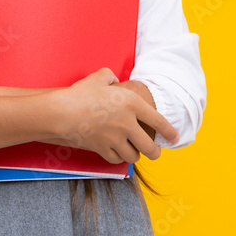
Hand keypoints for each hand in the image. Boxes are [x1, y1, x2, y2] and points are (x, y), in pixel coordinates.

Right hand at [46, 68, 177, 163]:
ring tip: (133, 151)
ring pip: (133, 156)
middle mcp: (127, 123)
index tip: (174, 137)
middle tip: (155, 152)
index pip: (159, 121)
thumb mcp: (98, 77)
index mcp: (131, 103)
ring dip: (135, 154)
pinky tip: (116, 153)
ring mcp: (115, 138)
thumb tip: (114, 81)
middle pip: (150, 147)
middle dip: (155, 152)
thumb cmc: (80, 93)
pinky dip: (118, 157)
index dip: (169, 131)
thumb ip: (110, 76)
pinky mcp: (102, 149)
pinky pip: (116, 159)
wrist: (61, 113)